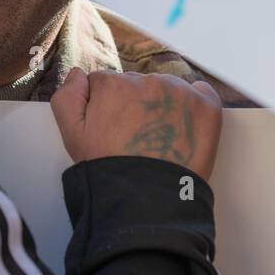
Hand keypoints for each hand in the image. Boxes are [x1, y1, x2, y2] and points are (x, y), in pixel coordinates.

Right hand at [50, 68, 221, 179]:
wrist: (149, 200)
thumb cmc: (110, 170)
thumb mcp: (73, 136)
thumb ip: (67, 98)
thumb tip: (78, 74)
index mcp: (113, 84)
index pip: (109, 85)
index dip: (110, 109)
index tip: (115, 131)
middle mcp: (147, 80)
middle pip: (139, 85)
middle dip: (137, 107)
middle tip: (137, 139)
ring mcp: (179, 91)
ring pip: (167, 90)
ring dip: (164, 107)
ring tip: (160, 141)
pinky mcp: (206, 104)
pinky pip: (200, 92)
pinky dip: (193, 107)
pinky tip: (184, 130)